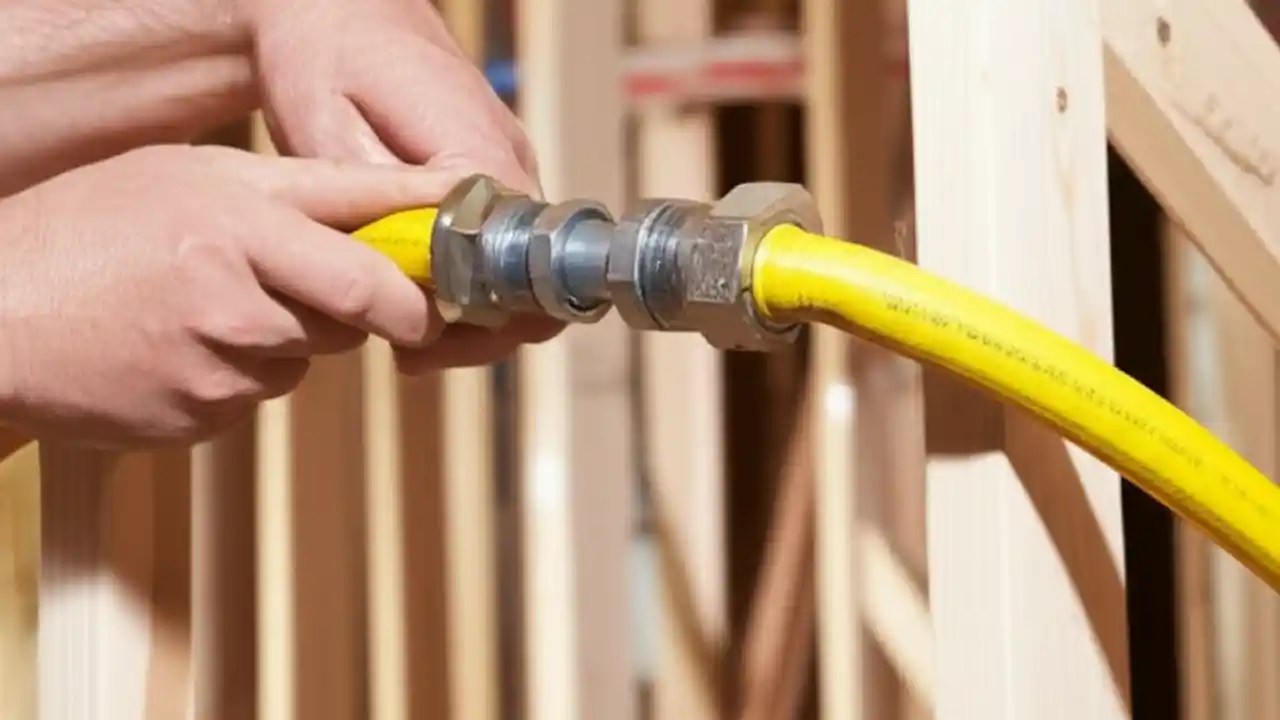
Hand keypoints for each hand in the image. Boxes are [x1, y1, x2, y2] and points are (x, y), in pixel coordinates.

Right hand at [0, 144, 460, 445]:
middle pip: (350, 323)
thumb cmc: (95, 225)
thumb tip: (420, 201)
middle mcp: (235, 305)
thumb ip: (317, 191)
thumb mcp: (202, 172)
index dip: (418, 296)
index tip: (440, 297)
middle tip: (302, 281)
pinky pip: (255, 398)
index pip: (368, 278)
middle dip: (350, 307)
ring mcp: (216, 374)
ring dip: (282, 335)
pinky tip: (181, 342)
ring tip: (207, 302)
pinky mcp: (199, 422)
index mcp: (239, 226)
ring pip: (302, 360)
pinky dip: (237, 373)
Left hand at [243, 0, 560, 371]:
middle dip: (480, 330)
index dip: (485, 315)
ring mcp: (510, 167)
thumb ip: (381, 201)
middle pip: (531, 276)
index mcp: (479, 151)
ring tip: (404, 336)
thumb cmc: (323, 54)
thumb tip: (424, 270)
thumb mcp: (328, 126)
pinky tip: (412, 299)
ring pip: (520, 268)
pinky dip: (466, 284)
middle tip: (411, 353)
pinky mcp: (494, 174)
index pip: (519, 259)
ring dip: (473, 314)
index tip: (428, 341)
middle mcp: (511, 161)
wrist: (335, 4)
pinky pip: (500, 246)